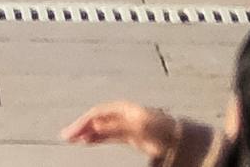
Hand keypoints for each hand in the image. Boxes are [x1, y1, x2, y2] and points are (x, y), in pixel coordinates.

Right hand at [61, 111, 211, 161]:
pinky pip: (111, 134)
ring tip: (73, 140)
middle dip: (82, 126)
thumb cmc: (163, 130)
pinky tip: (89, 141)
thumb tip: (94, 124)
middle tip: (65, 136)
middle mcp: (125, 114)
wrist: (185, 140)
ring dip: (88, 132)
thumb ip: (116, 125)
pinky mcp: (135, 136)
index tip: (71, 134)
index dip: (83, 122)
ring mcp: (129, 125)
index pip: (98, 113)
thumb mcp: (138, 126)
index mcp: (125, 108)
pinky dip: (98, 137)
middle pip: (98, 118)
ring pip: (103, 127)